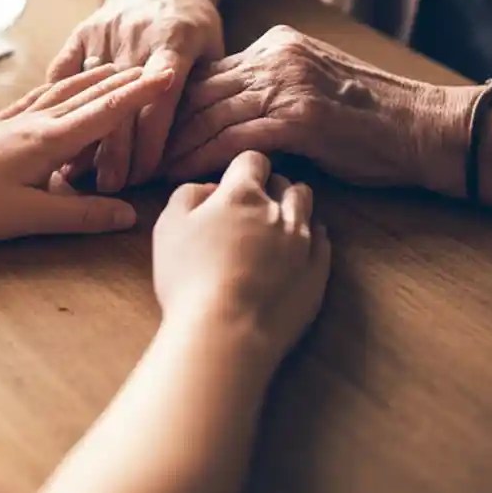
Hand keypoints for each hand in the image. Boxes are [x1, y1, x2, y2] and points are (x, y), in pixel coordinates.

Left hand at [0, 63, 174, 240]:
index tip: (168, 73)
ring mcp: (15, 122)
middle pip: (88, 95)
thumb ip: (80, 215)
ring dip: (95, 79)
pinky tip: (59, 87)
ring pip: (64, 92)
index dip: (139, 95)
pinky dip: (60, 88)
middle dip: (125, 81)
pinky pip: (38, 99)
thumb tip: (129, 215)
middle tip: (157, 65)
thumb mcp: (28, 217)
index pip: (105, 113)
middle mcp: (36, 122)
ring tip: (118, 68)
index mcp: (49, 141)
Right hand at [46, 0, 223, 191]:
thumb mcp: (213, 47)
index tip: (145, 175)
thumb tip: (208, 139)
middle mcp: (136, 37)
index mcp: (174, 42)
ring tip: (75, 171)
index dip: (151, 143)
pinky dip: (58, 100)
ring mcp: (105, 32)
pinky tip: (53, 132)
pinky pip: (64, 68)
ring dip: (82, 133)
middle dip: (115, 150)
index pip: (159, 102)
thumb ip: (208, 87)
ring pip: (89, 92)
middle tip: (110, 186)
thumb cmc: (193, 22)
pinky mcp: (82, 31)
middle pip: (121, 103)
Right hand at [153, 152, 330, 365]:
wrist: (226, 332)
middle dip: (271, 188)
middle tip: (251, 208)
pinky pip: (323, 244)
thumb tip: (211, 189)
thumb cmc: (189, 278)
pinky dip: (310, 241)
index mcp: (242, 195)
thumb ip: (188, 195)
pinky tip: (293, 251)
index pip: (253, 160)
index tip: (234, 184)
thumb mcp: (168, 227)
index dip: (243, 168)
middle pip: (286, 183)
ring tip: (275, 227)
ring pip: (308, 209)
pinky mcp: (317, 274)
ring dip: (293, 210)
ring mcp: (303, 243)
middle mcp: (280, 212)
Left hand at [164, 25, 446, 185]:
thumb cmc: (369, 124)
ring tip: (141, 169)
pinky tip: (177, 176)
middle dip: (157, 123)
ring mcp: (287, 84)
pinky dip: (200, 158)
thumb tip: (218, 119)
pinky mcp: (298, 116)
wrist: (426, 129)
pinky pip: (233, 138)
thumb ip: (267, 95)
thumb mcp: (310, 92)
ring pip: (208, 114)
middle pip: (197, 90)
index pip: (204, 73)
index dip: (168, 103)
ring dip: (170, 145)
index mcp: (275, 45)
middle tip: (125, 150)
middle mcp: (275, 57)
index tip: (139, 127)